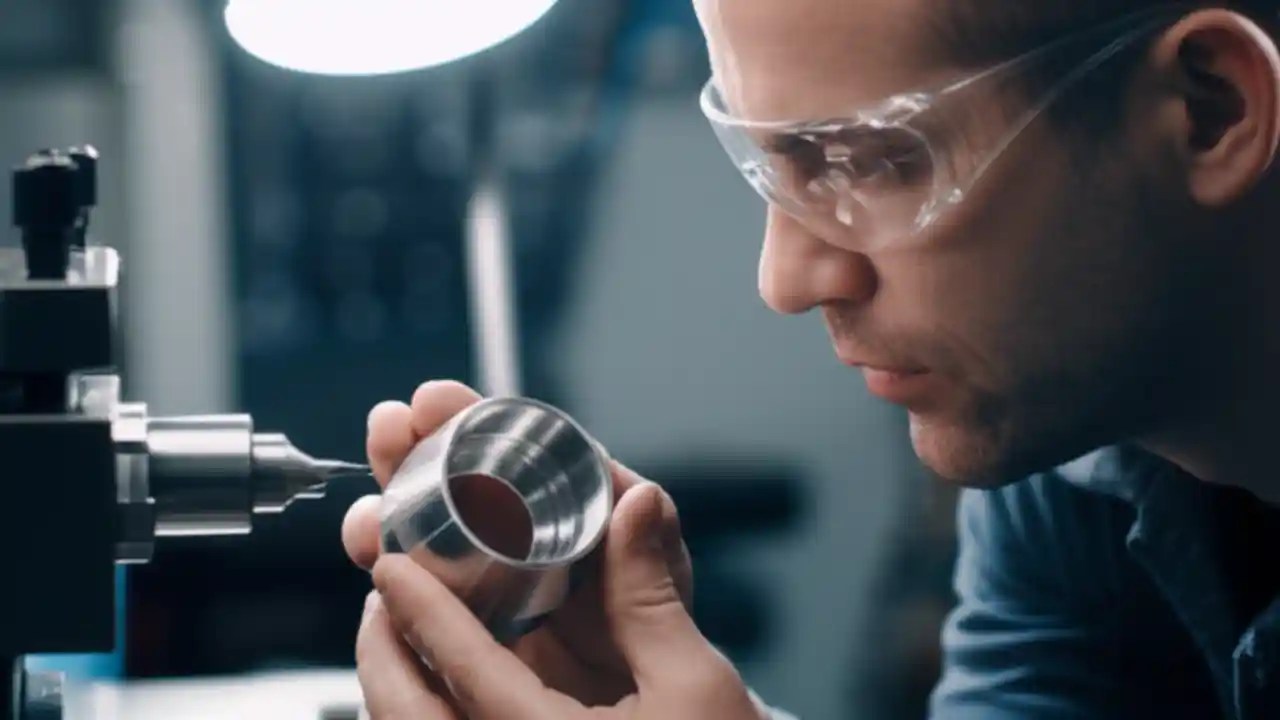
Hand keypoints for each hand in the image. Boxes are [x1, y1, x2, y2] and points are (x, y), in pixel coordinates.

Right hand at [343, 381, 756, 716]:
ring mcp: (504, 609)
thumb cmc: (680, 695)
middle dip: (424, 457)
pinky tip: (378, 563)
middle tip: (390, 428)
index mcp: (595, 541)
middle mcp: (543, 563)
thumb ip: (654, 573)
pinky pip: (427, 617)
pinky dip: (398, 591)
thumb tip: (642, 498)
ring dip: (399, 518)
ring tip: (370, 515)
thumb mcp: (675, 631)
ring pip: (438, 549)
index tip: (440, 401)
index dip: (483, 425)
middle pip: (471, 494)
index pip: (532, 463)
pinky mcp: (477, 656)